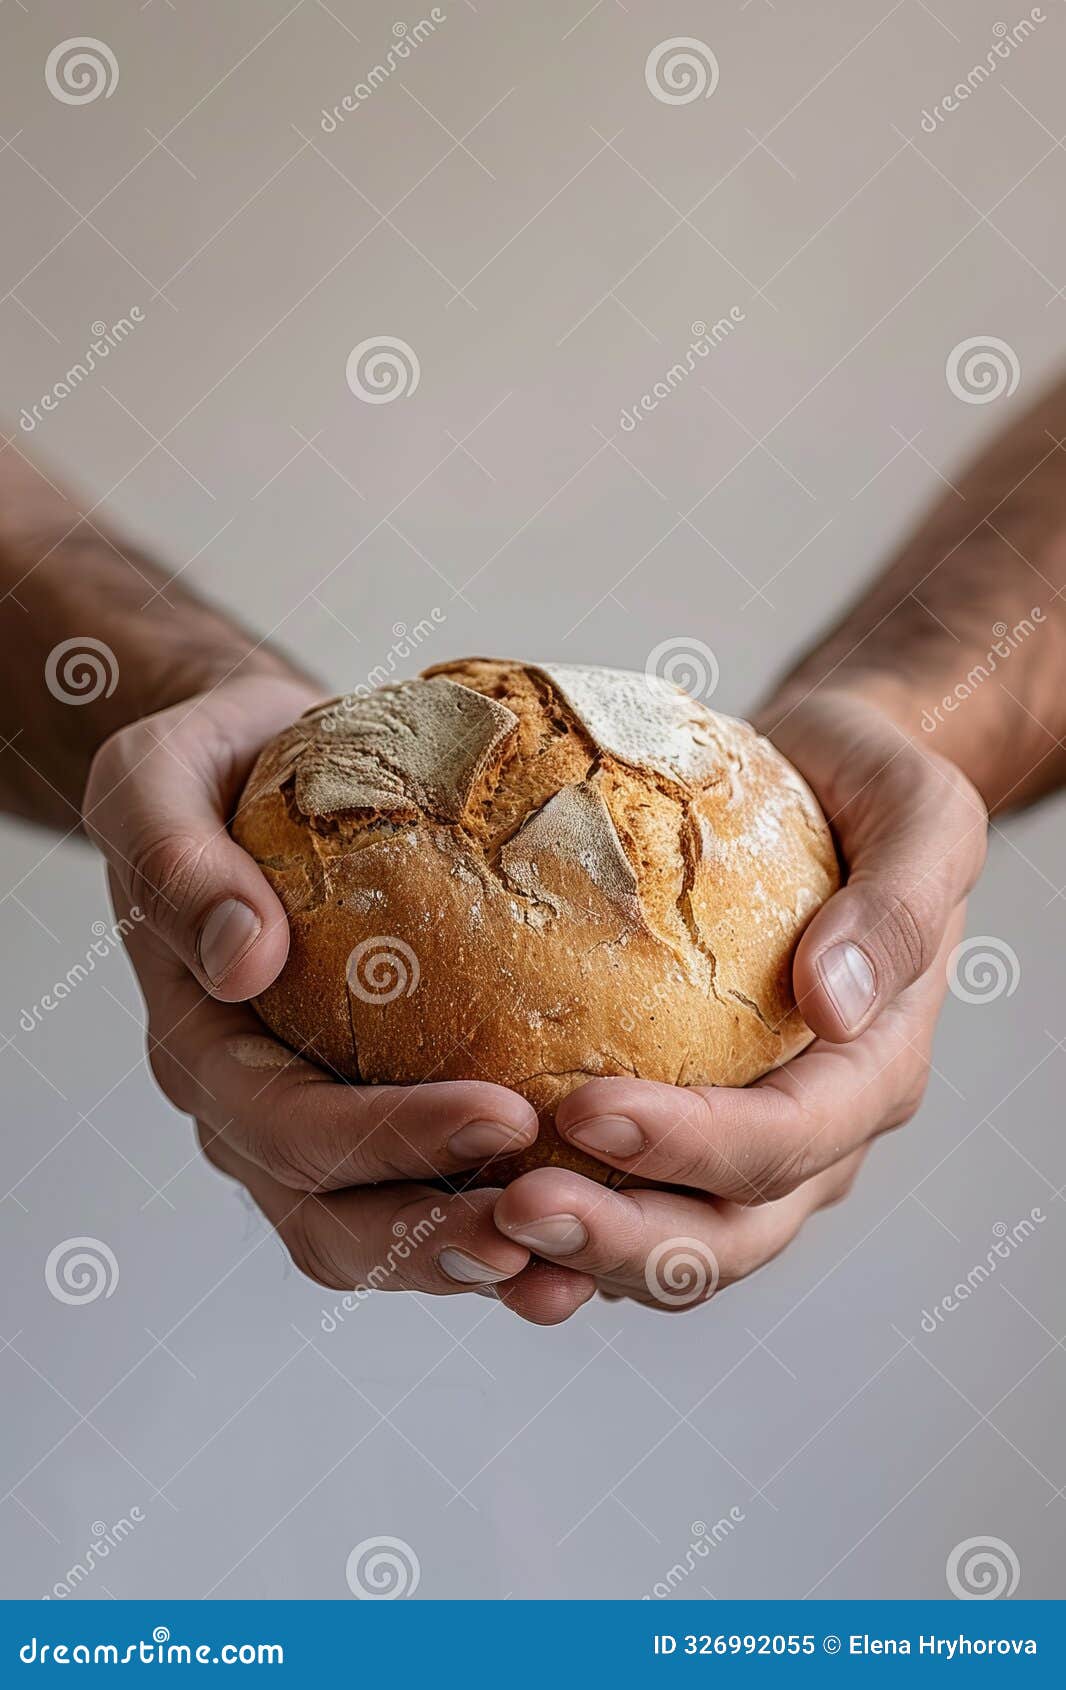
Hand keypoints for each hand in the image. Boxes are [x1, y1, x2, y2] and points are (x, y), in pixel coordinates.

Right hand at [83, 674, 544, 1305]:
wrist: (248, 768)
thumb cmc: (212, 765)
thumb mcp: (157, 778)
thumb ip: (175, 859)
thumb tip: (243, 958)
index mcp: (199, 1041)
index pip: (284, 1125)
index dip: (389, 1140)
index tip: (505, 1112)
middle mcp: (247, 1106)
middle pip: (329, 1218)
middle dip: (435, 1235)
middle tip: (548, 1224)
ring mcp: (307, 1122)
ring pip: (378, 1235)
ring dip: (469, 1258)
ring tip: (574, 1266)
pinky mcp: (371, 1110)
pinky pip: (428, 1190)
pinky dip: (496, 1220)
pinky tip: (590, 1215)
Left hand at [491, 690, 987, 1312]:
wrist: (833, 790)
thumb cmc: (868, 787)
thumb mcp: (922, 814)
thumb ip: (899, 907)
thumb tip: (833, 1001)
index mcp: (875, 1070)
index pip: (789, 1138)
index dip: (693, 1144)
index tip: (587, 1107)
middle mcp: (819, 1136)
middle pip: (728, 1234)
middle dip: (625, 1240)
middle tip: (517, 1209)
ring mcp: (753, 1149)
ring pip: (675, 1248)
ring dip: (585, 1254)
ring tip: (484, 1224)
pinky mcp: (689, 1137)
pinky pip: (627, 1201)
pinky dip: (562, 1222)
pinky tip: (473, 1199)